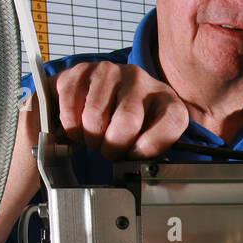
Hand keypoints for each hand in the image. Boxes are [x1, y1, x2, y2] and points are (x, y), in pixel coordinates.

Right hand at [50, 62, 188, 159]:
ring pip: (95, 117)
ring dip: (89, 137)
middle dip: (112, 147)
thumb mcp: (148, 139)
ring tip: (94, 136)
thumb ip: (153, 155)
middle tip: (108, 149)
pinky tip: (79, 124)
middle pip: (127, 122)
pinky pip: (71, 107)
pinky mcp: (81, 71)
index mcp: (165, 99)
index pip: (171, 123)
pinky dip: (71, 126)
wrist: (98, 95)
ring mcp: (110, 72)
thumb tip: (147, 171)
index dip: (150, 147)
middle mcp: (140, 79)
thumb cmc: (127, 124)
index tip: (134, 154)